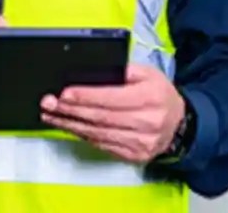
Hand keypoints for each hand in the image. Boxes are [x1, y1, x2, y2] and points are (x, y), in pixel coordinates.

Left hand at [40, 63, 184, 163]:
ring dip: (70, 124)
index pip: (111, 99)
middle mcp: (146, 122)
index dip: (85, 97)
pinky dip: (81, 135)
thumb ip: (124, 71)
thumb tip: (93, 74)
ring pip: (97, 133)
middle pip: (100, 117)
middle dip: (70, 110)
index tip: (64, 93)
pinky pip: (101, 145)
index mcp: (150, 98)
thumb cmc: (160, 96)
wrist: (179, 126)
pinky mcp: (132, 156)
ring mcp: (139, 143)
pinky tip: (68, 127)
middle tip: (48, 103)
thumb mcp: (149, 74)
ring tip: (51, 115)